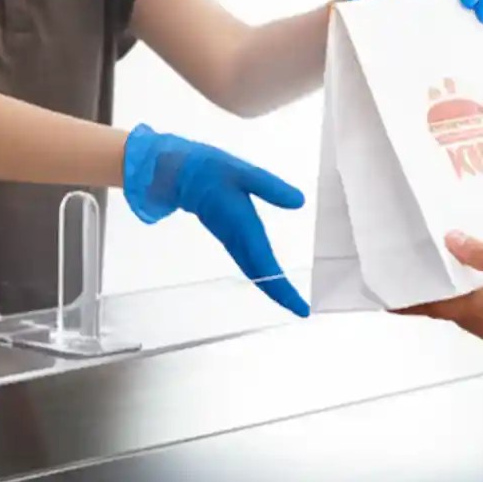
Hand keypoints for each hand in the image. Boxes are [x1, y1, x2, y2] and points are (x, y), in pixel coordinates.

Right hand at [122, 124, 309, 316]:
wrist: (180, 175)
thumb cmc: (211, 170)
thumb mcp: (243, 173)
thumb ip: (270, 187)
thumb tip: (299, 202)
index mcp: (244, 228)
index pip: (266, 267)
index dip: (282, 289)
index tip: (299, 308)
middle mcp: (239, 240)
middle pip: (261, 276)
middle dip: (281, 295)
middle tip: (302, 311)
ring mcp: (233, 240)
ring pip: (254, 270)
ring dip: (272, 286)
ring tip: (292, 299)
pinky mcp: (231, 235)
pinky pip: (249, 260)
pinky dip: (263, 272)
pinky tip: (271, 275)